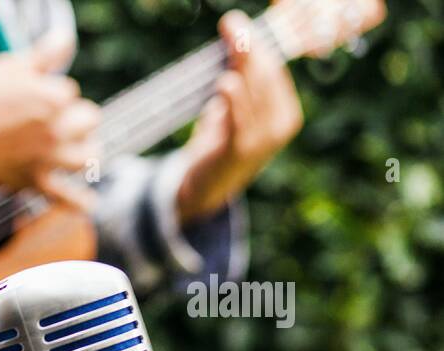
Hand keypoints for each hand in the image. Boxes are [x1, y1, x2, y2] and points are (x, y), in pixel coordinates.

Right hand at [0, 32, 100, 206]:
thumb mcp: (11, 66)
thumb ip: (46, 54)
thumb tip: (67, 39)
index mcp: (55, 97)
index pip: (70, 91)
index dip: (51, 91)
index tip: (30, 96)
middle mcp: (57, 130)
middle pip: (89, 120)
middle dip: (76, 117)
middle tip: (56, 119)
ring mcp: (47, 158)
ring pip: (87, 157)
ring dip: (87, 150)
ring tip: (79, 148)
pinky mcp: (32, 181)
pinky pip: (64, 197)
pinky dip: (77, 202)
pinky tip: (87, 204)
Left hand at [177, 9, 302, 224]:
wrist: (204, 187)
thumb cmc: (219, 142)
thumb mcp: (233, 108)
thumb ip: (238, 80)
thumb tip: (235, 37)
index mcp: (285, 112)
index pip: (274, 71)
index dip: (259, 45)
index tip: (239, 24)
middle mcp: (280, 125)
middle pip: (266, 77)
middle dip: (250, 48)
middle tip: (232, 24)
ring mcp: (264, 140)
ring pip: (254, 94)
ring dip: (242, 65)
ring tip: (232, 41)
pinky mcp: (241, 152)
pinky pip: (240, 121)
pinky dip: (234, 100)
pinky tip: (225, 82)